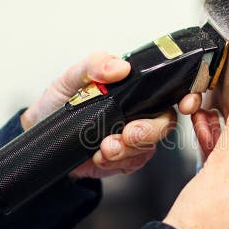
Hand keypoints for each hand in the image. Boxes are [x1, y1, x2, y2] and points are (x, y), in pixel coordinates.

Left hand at [20, 51, 203, 178]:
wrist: (39, 134)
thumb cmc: (58, 103)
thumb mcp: (72, 77)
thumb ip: (94, 65)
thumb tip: (119, 66)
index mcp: (134, 87)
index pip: (171, 88)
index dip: (188, 95)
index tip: (186, 103)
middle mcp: (139, 111)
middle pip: (166, 122)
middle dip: (149, 131)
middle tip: (128, 134)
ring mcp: (134, 136)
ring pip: (150, 146)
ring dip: (128, 149)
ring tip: (103, 147)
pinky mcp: (125, 159)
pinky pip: (133, 163)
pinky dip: (118, 161)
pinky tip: (100, 155)